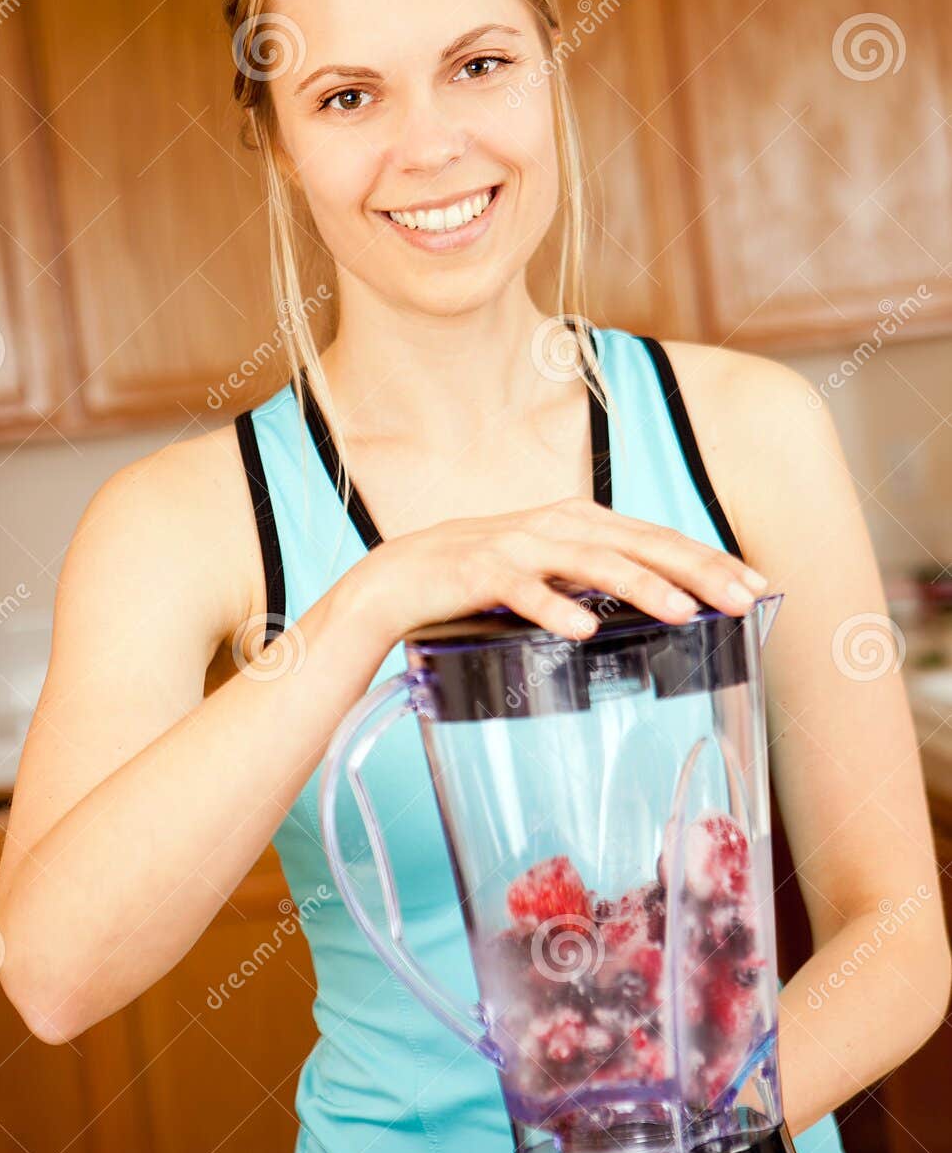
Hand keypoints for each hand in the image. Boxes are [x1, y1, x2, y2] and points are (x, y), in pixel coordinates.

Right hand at [351, 495, 768, 647]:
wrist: (396, 579)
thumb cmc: (481, 579)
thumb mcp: (551, 570)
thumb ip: (598, 576)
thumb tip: (665, 600)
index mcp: (579, 522)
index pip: (658, 537)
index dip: (710, 558)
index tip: (756, 585)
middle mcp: (556, 524)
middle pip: (639, 543)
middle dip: (696, 569)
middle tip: (743, 598)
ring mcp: (517, 544)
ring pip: (591, 561)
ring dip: (640, 585)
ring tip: (682, 613)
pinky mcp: (478, 569)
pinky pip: (522, 590)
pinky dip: (553, 607)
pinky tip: (583, 630)